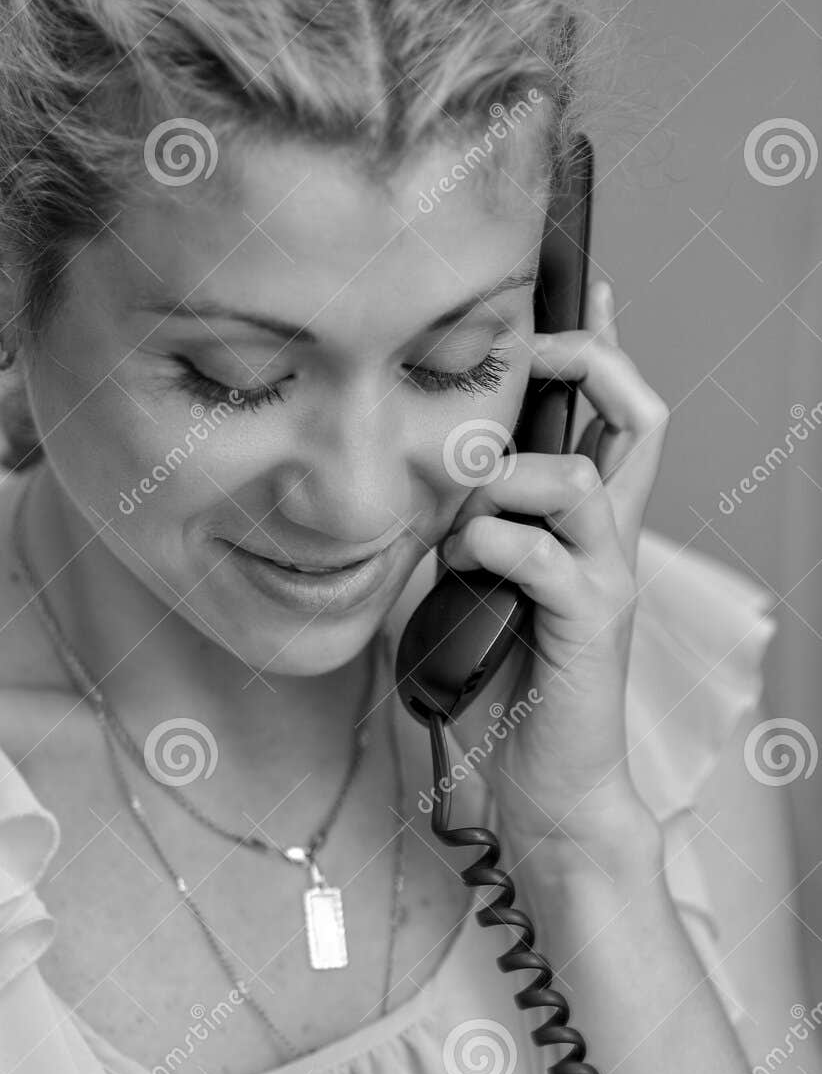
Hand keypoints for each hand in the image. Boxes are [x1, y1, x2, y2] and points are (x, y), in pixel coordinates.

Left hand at [439, 280, 670, 867]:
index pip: (616, 415)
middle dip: (588, 365)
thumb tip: (434, 487)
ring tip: (467, 527)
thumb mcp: (480, 590)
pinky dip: (490, 547)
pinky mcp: (590, 623)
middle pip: (639, 415)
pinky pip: (542, 553)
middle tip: (537, 360)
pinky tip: (466, 572)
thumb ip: (470, 532)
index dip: (604, 346)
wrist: (547, 784)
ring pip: (582, 478)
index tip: (583, 288)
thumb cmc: (511, 688)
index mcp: (586, 527)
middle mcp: (610, 541)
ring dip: (508, 484)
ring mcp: (606, 578)